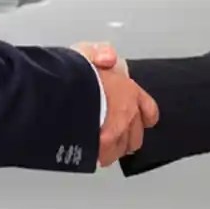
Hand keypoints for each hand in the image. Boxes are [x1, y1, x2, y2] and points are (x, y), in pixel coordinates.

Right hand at [73, 42, 154, 165]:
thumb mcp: (87, 51)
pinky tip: (89, 150)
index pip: (148, 109)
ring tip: (100, 143)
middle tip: (115, 131)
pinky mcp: (101, 148)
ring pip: (121, 148)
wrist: (61, 90)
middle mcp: (127, 114)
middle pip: (136, 135)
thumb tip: (108, 59)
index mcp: (128, 91)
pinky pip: (103, 157)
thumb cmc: (72, 72)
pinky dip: (98, 155)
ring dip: (113, 147)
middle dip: (127, 135)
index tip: (142, 118)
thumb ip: (101, 53)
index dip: (145, 115)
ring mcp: (116, 133)